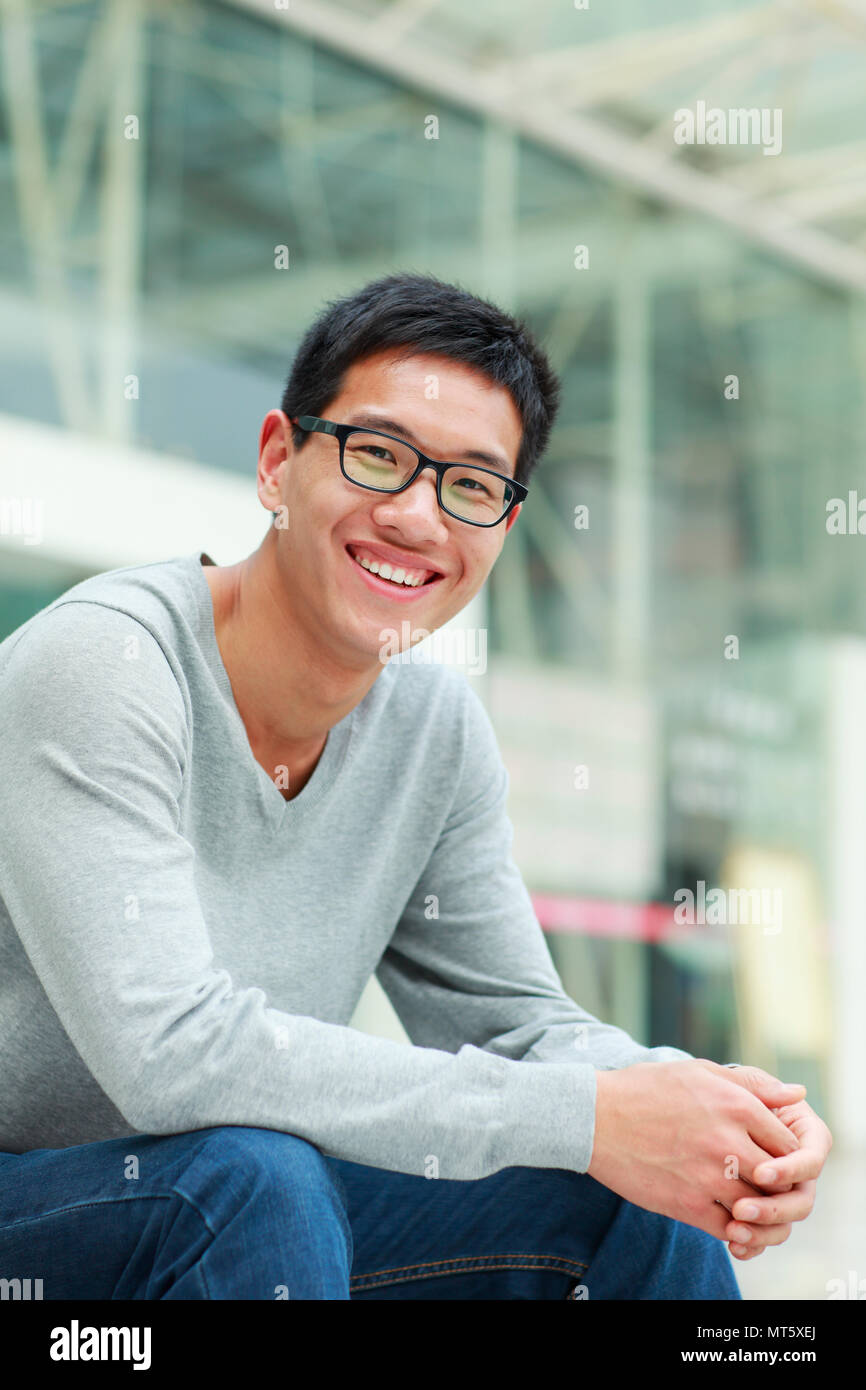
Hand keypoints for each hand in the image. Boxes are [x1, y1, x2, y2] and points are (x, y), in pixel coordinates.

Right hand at [587, 1058, 807, 1245]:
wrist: (594, 1118)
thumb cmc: (646, 1089)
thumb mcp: (700, 1072)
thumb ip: (752, 1084)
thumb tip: (796, 1094)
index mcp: (735, 1104)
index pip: (787, 1140)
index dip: (782, 1150)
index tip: (767, 1151)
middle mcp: (727, 1142)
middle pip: (778, 1176)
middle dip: (774, 1179)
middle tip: (758, 1176)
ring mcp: (708, 1177)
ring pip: (758, 1205)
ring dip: (756, 1204)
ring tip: (739, 1194)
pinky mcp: (687, 1205)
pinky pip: (729, 1228)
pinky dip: (734, 1226)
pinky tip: (721, 1211)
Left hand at [707, 1067, 831, 1260]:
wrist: (695, 1117)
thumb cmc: (723, 1094)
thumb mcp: (737, 1085)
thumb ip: (762, 1089)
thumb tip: (797, 1091)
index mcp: (806, 1139)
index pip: (808, 1161)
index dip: (788, 1170)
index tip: (760, 1173)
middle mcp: (799, 1172)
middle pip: (801, 1200)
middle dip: (773, 1208)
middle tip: (739, 1209)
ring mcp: (782, 1195)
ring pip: (785, 1224)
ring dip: (763, 1232)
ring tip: (733, 1231)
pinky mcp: (762, 1212)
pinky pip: (765, 1236)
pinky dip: (752, 1244)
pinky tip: (733, 1246)